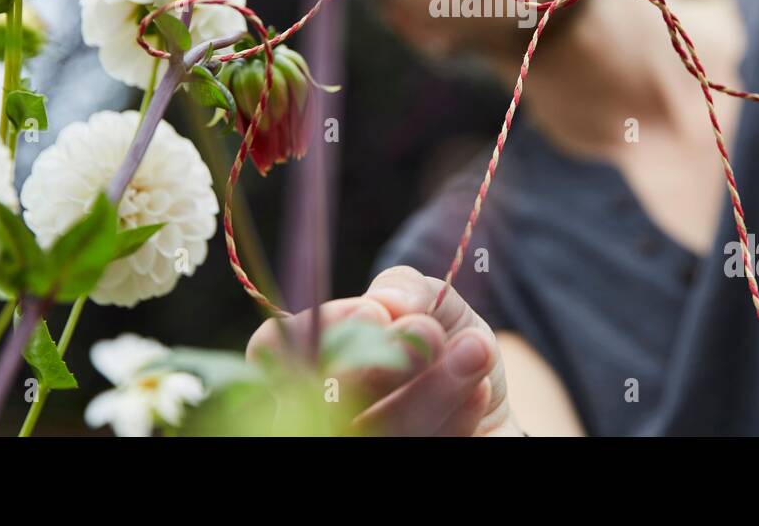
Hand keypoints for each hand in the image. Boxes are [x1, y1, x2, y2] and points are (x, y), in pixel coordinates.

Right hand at [246, 265, 521, 435]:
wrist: (485, 393)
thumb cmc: (442, 341)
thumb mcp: (428, 299)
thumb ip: (404, 287)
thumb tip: (386, 304)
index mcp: (311, 356)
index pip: (273, 349)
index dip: (317, 331)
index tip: (376, 310)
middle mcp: (320, 410)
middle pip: (325, 401)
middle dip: (381, 364)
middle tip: (430, 332)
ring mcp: (356, 443)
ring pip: (378, 433)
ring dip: (433, 388)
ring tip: (476, 352)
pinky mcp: (403, 470)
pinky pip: (425, 451)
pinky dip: (457, 417)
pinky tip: (478, 390)